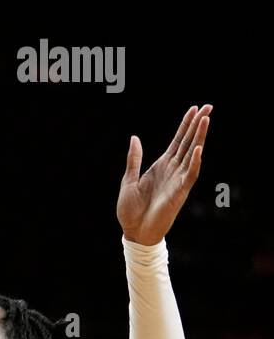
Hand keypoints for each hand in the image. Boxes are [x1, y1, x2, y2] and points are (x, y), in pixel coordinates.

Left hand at [117, 104, 210, 245]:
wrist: (134, 231)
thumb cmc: (131, 209)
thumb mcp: (129, 179)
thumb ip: (134, 159)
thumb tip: (135, 137)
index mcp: (161, 166)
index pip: (178, 141)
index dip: (185, 125)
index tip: (194, 109)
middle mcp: (173, 170)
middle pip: (189, 143)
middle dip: (198, 125)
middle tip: (208, 107)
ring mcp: (178, 180)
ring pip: (193, 154)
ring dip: (200, 137)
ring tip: (206, 120)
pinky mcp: (179, 192)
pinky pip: (190, 175)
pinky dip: (195, 162)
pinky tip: (199, 148)